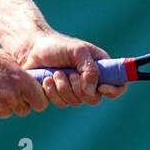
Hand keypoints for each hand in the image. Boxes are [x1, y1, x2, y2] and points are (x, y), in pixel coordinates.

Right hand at [0, 30, 48, 119]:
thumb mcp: (6, 60)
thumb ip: (22, 76)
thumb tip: (34, 86)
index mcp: (20, 81)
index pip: (41, 103)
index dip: (36, 100)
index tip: (31, 97)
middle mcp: (10, 95)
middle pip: (24, 110)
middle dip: (18, 103)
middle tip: (5, 90)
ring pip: (7, 112)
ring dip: (2, 104)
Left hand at [11, 30, 127, 106]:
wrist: (30, 49)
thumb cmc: (56, 46)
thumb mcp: (77, 51)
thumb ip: (90, 69)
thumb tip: (92, 91)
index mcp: (100, 68)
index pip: (118, 86)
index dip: (114, 91)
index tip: (101, 87)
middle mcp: (89, 82)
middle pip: (94, 99)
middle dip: (79, 88)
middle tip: (69, 74)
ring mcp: (74, 91)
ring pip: (75, 102)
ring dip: (63, 88)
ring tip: (55, 73)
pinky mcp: (58, 97)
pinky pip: (60, 103)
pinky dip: (52, 92)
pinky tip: (46, 80)